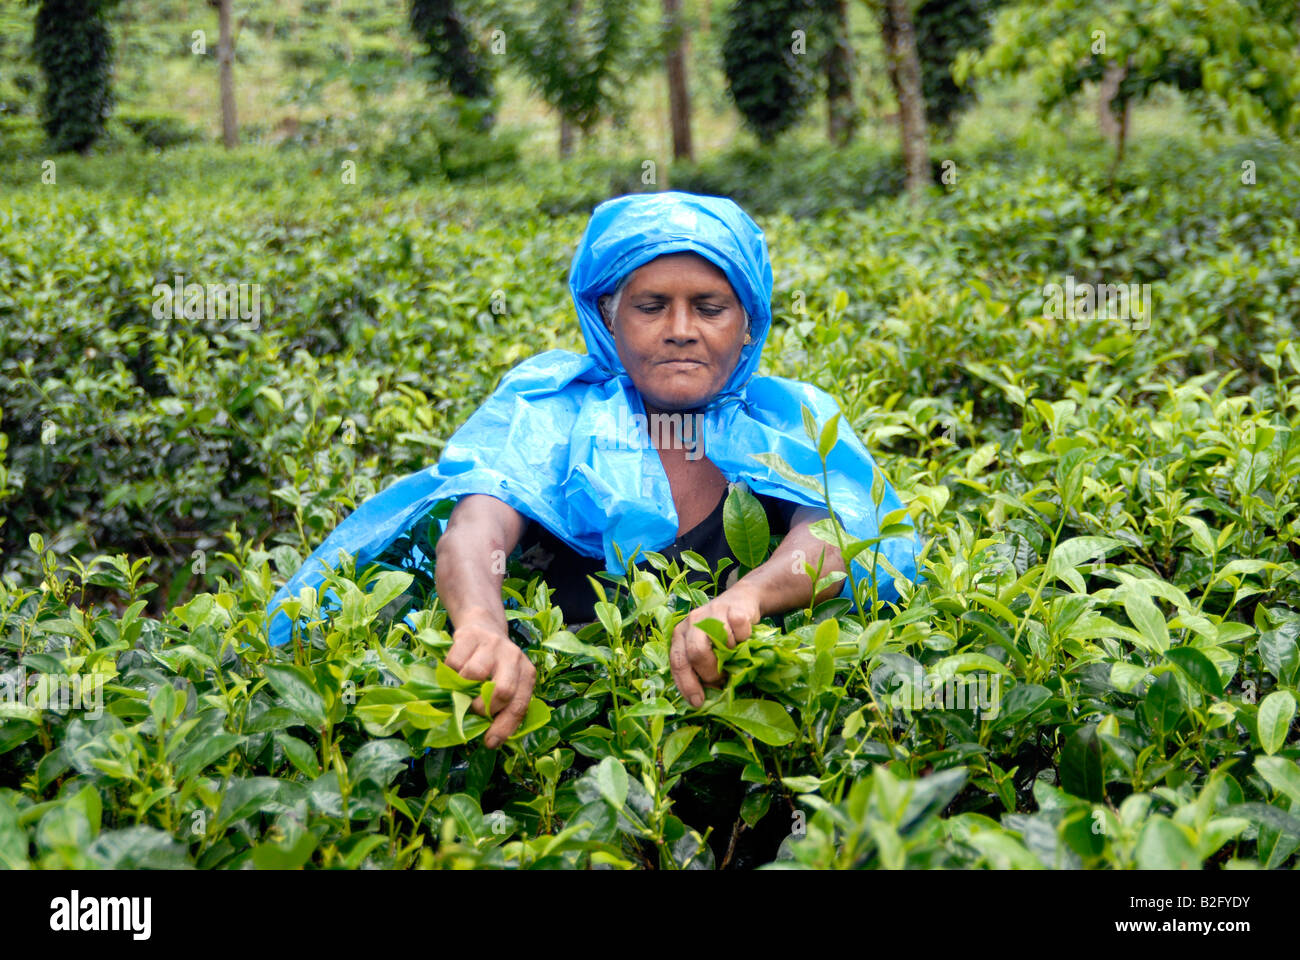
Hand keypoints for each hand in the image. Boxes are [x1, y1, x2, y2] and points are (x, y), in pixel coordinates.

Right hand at [444, 611, 536, 748]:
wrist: (483, 625)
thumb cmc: (495, 664)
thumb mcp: (507, 682)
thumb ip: (503, 705)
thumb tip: (489, 738)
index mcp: (527, 673)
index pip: (519, 705)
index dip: (504, 727)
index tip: (490, 742)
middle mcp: (513, 657)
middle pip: (503, 691)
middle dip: (484, 707)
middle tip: (473, 709)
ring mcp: (492, 645)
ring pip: (473, 675)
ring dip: (462, 688)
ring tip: (461, 688)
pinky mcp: (470, 636)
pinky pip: (454, 662)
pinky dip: (449, 673)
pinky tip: (454, 671)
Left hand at [669, 581, 762, 708]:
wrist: (741, 600)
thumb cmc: (721, 631)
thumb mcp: (706, 647)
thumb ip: (699, 667)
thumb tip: (703, 698)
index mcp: (680, 634)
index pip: (678, 662)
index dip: (687, 684)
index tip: (698, 702)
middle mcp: (692, 622)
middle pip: (696, 653)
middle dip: (710, 672)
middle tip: (721, 679)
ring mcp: (712, 613)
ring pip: (721, 644)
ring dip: (731, 655)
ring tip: (734, 653)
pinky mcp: (732, 609)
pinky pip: (740, 633)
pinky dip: (744, 639)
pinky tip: (743, 636)